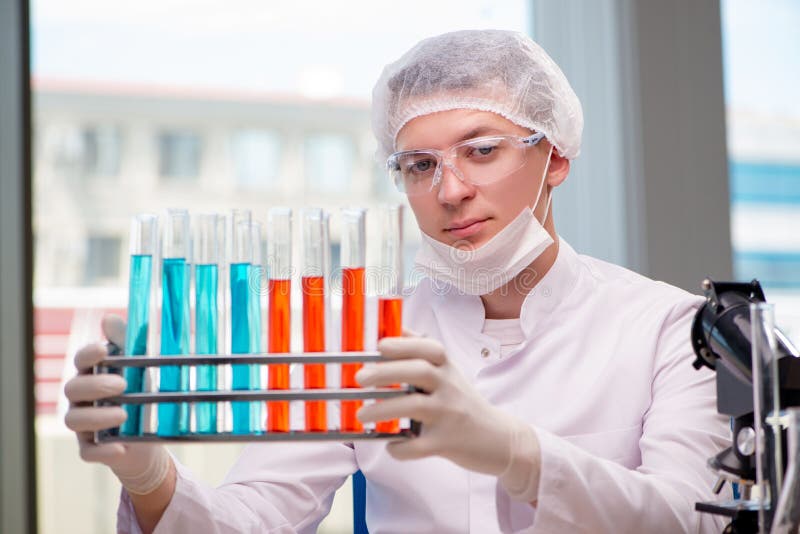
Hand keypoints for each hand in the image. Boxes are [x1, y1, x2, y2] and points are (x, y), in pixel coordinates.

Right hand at [64, 315, 171, 494]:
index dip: (88, 354)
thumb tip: (108, 318)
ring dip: (97, 417)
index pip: (81, 360)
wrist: (151, 438)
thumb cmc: (143, 394)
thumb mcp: (141, 366)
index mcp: (93, 374)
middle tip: (122, 385)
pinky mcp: (92, 449)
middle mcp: (82, 399)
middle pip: (72, 389)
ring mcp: (84, 426)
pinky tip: (119, 447)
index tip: (105, 349)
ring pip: (74, 420)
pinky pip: (87, 452)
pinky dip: (102, 450)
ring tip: (123, 414)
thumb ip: (127, 342)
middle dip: (95, 385)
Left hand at [356, 333, 542, 502]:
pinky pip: (418, 446)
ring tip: (361, 414)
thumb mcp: (448, 373)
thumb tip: (394, 328)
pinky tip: (390, 444)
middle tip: (360, 378)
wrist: (499, 439)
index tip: (380, 345)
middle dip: (386, 372)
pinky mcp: (447, 443)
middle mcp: (450, 387)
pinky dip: (400, 447)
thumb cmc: (463, 402)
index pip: (429, 348)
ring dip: (383, 409)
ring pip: (415, 407)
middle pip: (419, 372)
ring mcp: (450, 415)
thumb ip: (422, 352)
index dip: (404, 344)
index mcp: (447, 368)